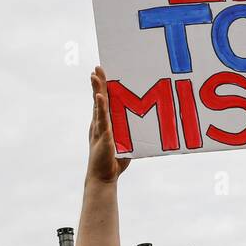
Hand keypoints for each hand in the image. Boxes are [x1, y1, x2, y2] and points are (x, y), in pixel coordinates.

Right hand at [88, 66, 130, 183]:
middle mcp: (99, 124)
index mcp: (104, 124)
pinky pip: (102, 119)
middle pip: (98, 99)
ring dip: (97, 89)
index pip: (103, 103)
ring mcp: (100, 128)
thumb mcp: (127, 143)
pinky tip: (100, 96)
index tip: (102, 75)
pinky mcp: (103, 136)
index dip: (102, 89)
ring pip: (98, 105)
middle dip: (98, 83)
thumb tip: (150, 127)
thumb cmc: (115, 162)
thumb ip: (133, 134)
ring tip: (95, 75)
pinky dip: (101, 107)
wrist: (104, 177)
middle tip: (97, 67)